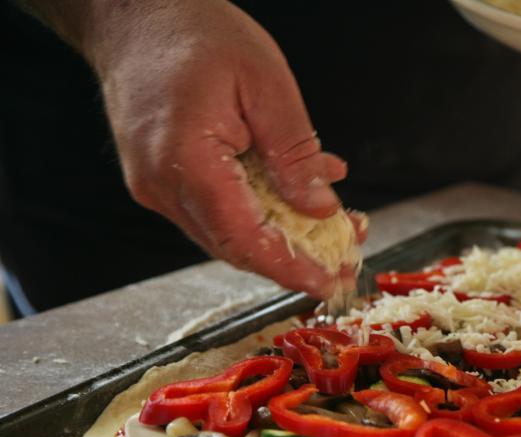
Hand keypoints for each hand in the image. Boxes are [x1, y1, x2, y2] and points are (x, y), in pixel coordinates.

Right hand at [76, 0, 361, 297]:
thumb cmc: (195, 34)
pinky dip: (259, 211)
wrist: (135, 13)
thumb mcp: (266, 83)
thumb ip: (294, 153)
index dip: (289, 268)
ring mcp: (155, 185)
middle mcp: (162, 184)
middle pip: (235, 246)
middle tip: (342, 258)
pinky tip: (296, 194)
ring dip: (280, 236)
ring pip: (226, 232)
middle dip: (293, 258)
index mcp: (186, 160)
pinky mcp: (160, 178)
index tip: (325, 282)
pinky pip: (215, 209)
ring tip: (332, 225)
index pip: (243, 239)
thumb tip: (320, 208)